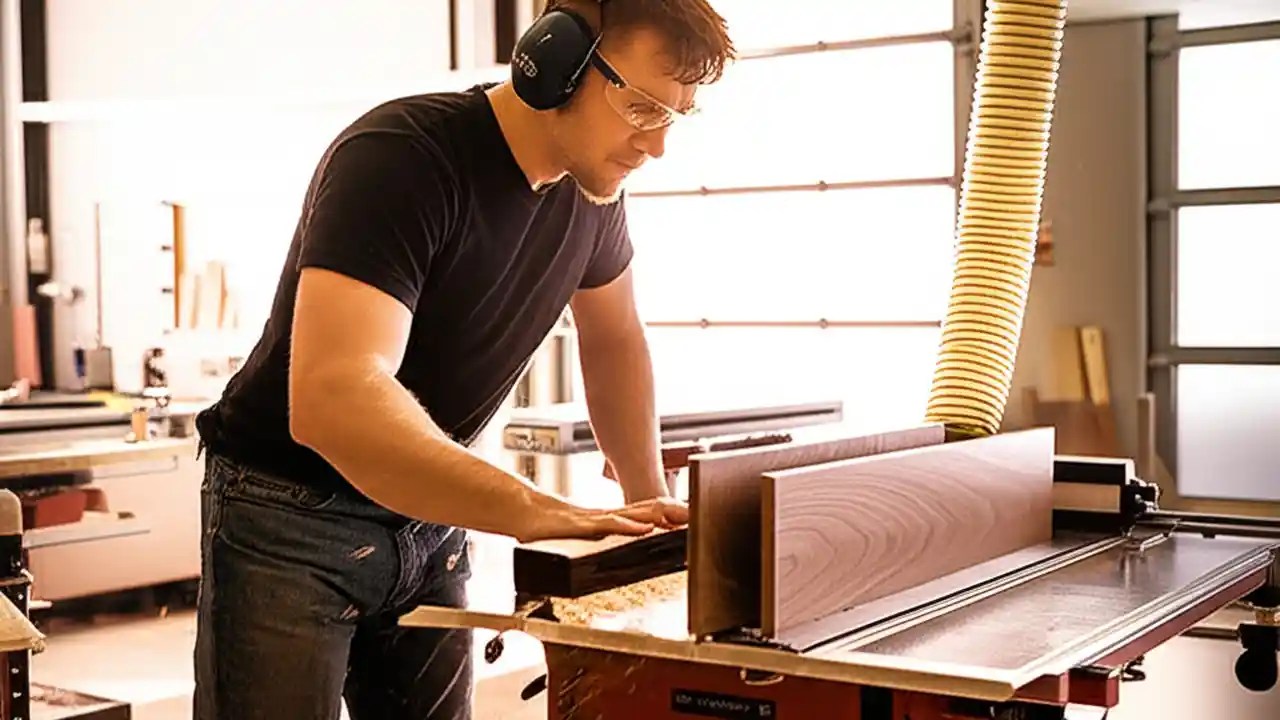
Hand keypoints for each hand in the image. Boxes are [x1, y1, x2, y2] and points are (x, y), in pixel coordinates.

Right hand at [518, 496, 688, 542]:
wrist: (524, 514)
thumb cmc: (550, 527)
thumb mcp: (582, 535)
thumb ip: (599, 538)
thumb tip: (618, 543)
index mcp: (610, 521)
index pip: (646, 515)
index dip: (669, 516)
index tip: (690, 519)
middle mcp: (607, 517)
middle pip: (646, 511)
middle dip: (671, 514)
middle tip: (694, 516)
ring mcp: (596, 519)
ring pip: (633, 515)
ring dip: (656, 517)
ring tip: (677, 520)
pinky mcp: (582, 524)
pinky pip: (609, 524)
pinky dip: (628, 526)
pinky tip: (644, 528)